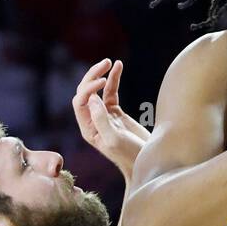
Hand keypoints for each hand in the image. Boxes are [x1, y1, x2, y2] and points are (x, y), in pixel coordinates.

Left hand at [72, 58, 149, 179]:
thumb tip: (91, 97)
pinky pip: (111, 92)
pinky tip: (119, 67)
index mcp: (88, 129)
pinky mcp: (116, 113)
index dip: (89, 87)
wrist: (146, 163)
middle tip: (105, 63)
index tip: (103, 80)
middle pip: (85, 92)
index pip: (80, 101)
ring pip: (97, 90)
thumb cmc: (130, 156)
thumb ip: (101, 119)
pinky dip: (114, 79)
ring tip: (111, 62)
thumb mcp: (114, 139)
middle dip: (93, 76)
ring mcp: (104, 116)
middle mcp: (92, 121)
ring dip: (102, 74)